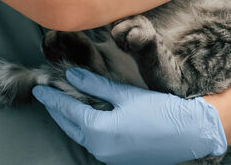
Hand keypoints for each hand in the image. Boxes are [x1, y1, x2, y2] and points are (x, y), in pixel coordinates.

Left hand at [31, 68, 226, 164]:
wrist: (190, 134)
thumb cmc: (160, 111)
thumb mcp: (125, 94)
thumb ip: (95, 85)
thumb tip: (72, 75)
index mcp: (99, 131)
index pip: (67, 110)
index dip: (52, 98)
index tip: (40, 88)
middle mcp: (100, 148)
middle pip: (70, 126)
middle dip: (57, 110)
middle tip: (46, 96)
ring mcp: (110, 157)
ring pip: (81, 136)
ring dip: (71, 121)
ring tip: (62, 106)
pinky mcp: (120, 159)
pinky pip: (95, 143)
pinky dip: (86, 129)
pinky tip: (87, 119)